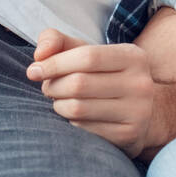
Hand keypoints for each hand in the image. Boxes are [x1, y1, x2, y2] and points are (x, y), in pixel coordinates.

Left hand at [26, 29, 154, 158]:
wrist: (141, 113)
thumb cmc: (104, 77)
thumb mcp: (87, 53)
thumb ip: (58, 41)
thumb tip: (39, 54)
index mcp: (133, 56)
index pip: (87, 56)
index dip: (55, 63)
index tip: (34, 70)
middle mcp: (141, 83)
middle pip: (79, 83)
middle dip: (53, 86)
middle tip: (47, 88)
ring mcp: (138, 111)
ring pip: (78, 108)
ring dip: (58, 105)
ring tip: (59, 101)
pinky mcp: (129, 135)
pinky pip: (84, 129)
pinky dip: (71, 122)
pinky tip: (75, 116)